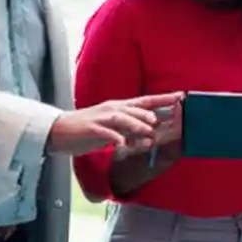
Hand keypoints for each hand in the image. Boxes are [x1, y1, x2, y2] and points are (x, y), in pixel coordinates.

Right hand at [47, 92, 183, 155]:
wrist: (60, 130)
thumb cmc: (89, 129)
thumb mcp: (113, 126)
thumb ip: (131, 128)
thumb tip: (150, 134)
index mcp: (120, 107)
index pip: (146, 101)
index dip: (163, 99)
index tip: (180, 96)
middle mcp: (112, 109)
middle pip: (135, 108)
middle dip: (150, 114)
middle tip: (161, 121)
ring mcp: (101, 118)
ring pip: (122, 118)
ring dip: (136, 125)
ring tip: (147, 133)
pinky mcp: (91, 128)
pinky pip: (106, 133)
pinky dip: (115, 138)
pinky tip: (122, 145)